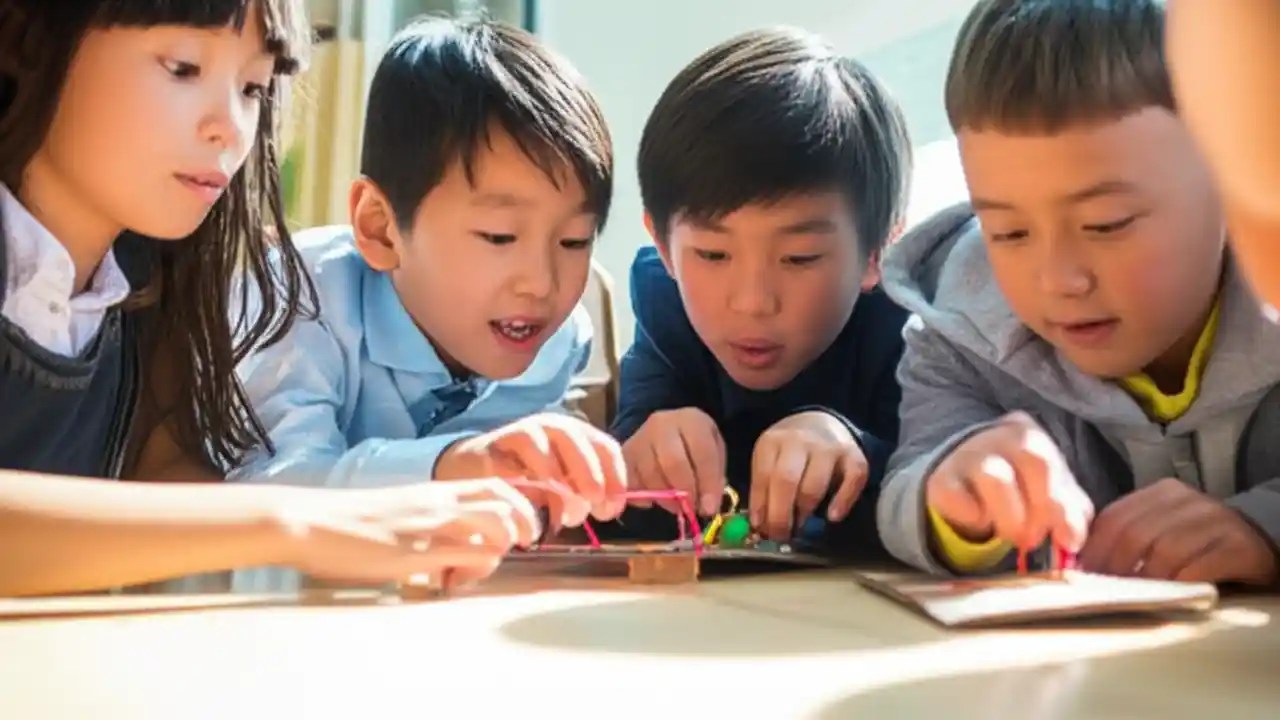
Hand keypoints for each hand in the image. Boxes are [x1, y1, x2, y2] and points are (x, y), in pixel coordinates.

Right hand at [281, 479, 539, 589]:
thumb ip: (431, 520)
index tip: (521, 525)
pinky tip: (453, 582)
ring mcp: (432, 525)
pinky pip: (468, 558)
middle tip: (520, 546)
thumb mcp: (400, 510)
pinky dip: (474, 573)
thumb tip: (452, 544)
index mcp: (436, 490)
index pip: (496, 486)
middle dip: (524, 524)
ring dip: (500, 549)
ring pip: (497, 527)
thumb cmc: (349, 520)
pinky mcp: (419, 551)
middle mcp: (441, 502)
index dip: (518, 504)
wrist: (311, 521)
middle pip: (507, 502)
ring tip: (480, 566)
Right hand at [435, 413, 626, 525]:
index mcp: (573, 438)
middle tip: (594, 499)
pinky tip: (535, 490)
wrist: (473, 478)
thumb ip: (583, 497)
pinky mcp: (491, 446)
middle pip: (574, 434)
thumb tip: (608, 508)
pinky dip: (526, 469)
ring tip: (564, 499)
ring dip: (558, 467)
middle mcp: (548, 428)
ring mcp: (518, 434)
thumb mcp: (561, 493)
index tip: (614, 506)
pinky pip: (511, 452)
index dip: (614, 475)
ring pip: (542, 436)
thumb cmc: (524, 485)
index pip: (604, 446)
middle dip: (589, 468)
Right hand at [621, 407, 724, 516]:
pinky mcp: (623, 457)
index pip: (703, 452)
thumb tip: (708, 505)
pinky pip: (632, 484)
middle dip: (685, 492)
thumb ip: (715, 476)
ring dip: (666, 498)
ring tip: (676, 504)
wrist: (662, 433)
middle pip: (673, 463)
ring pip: (651, 476)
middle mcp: (662, 424)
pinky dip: (645, 497)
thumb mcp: (713, 452)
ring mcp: (639, 439)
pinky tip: (656, 498)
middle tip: (691, 509)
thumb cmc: (693, 446)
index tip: (710, 507)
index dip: (708, 483)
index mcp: (691, 420)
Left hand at [750, 411, 868, 540]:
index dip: (760, 506)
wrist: (820, 422)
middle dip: (780, 515)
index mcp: (773, 441)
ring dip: (804, 511)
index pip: (763, 476)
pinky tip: (832, 517)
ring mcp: (828, 447)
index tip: (760, 528)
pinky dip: (843, 500)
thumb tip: (759, 525)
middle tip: (780, 535)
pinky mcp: (854, 455)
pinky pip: (853, 479)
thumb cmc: (789, 451)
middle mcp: (800, 441)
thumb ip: (762, 488)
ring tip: (799, 525)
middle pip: (786, 480)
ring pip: (815, 485)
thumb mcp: (768, 460)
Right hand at [925, 411, 1093, 552]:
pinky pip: (959, 500)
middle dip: (1042, 510)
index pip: (1051, 462)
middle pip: (1034, 463)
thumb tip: (1072, 539)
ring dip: (1011, 517)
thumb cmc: (1013, 488)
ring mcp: (965, 454)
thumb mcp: (1046, 495)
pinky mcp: (939, 481)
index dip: (1062, 505)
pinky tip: (980, 521)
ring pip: (997, 479)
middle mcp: (997, 435)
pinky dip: (974, 518)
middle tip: (1036, 539)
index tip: (1069, 540)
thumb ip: (1068, 512)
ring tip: (1010, 533)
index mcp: (1027, 434)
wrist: (958, 485)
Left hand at [1079, 478, 1278, 584]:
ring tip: (1135, 599)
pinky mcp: (1241, 547)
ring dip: (1146, 580)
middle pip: (1135, 533)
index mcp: (1163, 493)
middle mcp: (1189, 500)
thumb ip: (1129, 541)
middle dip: (1115, 567)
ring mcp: (1217, 521)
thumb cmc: (1202, 548)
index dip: (1094, 549)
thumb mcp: (1164, 534)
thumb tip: (1083, 565)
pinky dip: (1178, 585)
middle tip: (1106, 593)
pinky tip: (1171, 598)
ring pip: (1165, 551)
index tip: (1082, 576)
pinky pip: (1199, 568)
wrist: (1262, 549)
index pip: (1115, 517)